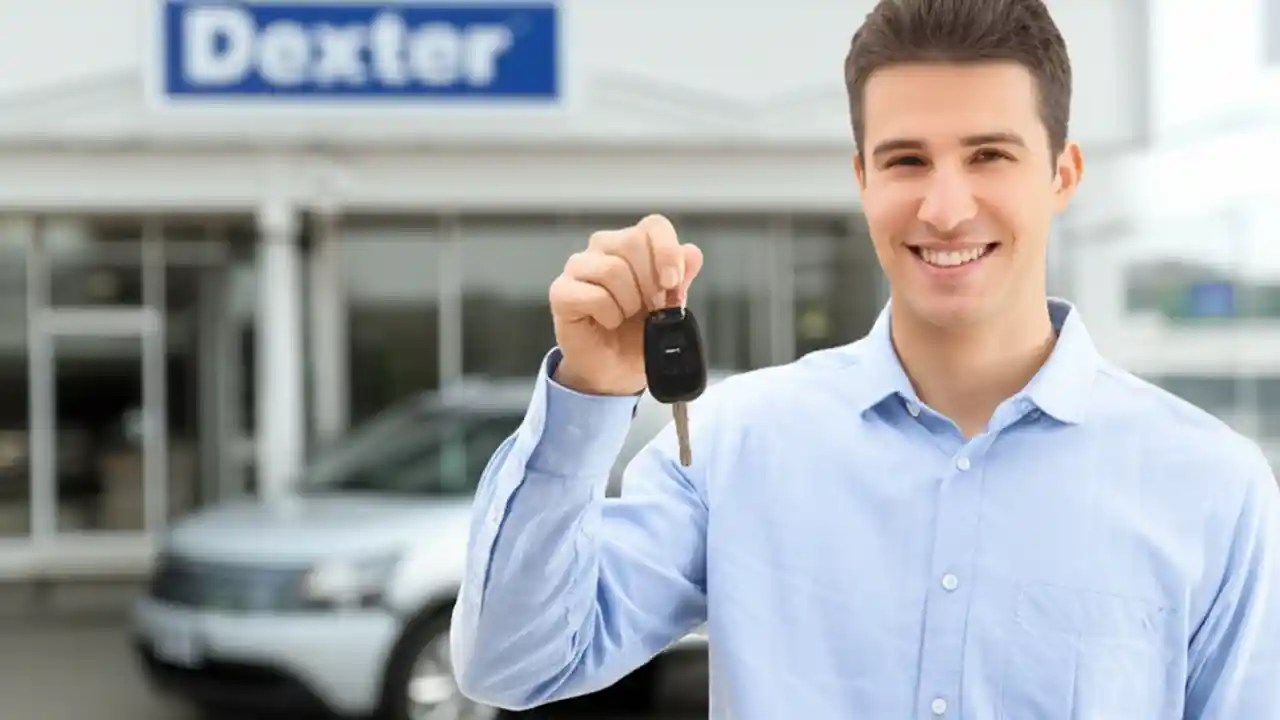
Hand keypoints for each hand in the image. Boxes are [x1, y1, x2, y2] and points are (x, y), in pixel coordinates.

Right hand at [549, 214, 703, 395]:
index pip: (653, 226)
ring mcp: (578, 267)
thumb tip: (691, 253)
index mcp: (632, 245)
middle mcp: (603, 248)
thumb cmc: (637, 334)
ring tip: (626, 316)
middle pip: (632, 241)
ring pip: (612, 268)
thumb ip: (681, 278)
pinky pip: (594, 295)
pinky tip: (607, 322)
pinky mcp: (561, 291)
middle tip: (651, 308)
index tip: (673, 283)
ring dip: (629, 302)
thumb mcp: (670, 307)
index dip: (667, 252)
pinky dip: (609, 314)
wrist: (615, 370)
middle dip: (650, 282)